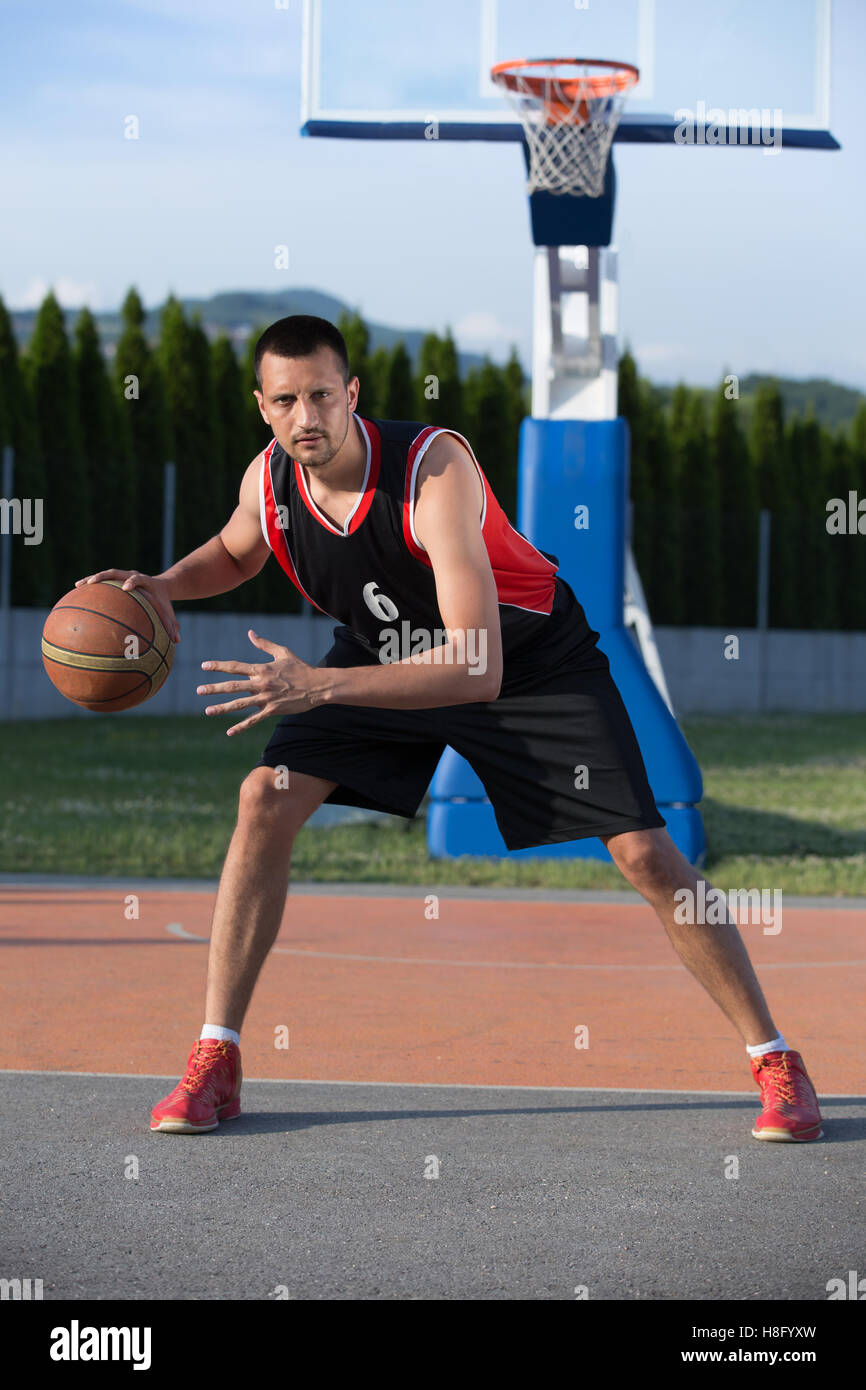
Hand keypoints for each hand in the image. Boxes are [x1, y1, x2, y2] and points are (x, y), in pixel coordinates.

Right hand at [75, 569, 179, 643]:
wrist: (161, 586)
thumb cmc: (163, 602)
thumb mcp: (168, 612)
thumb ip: (172, 625)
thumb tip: (177, 642)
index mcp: (146, 582)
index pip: (138, 578)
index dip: (132, 582)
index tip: (126, 588)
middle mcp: (132, 576)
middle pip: (116, 572)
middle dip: (105, 576)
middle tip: (93, 582)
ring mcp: (123, 576)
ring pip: (106, 574)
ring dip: (92, 578)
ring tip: (78, 585)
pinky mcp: (116, 579)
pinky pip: (102, 581)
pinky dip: (90, 584)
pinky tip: (76, 591)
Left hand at [197, 630, 321, 734]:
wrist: (317, 686)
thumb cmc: (300, 668)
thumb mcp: (282, 653)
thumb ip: (264, 644)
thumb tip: (250, 633)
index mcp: (262, 669)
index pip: (235, 667)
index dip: (219, 666)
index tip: (204, 666)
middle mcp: (261, 683)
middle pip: (233, 686)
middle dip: (214, 688)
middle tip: (199, 690)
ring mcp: (266, 698)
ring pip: (239, 704)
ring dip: (222, 707)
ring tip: (207, 711)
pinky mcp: (272, 710)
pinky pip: (254, 720)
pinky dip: (241, 726)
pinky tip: (229, 732)